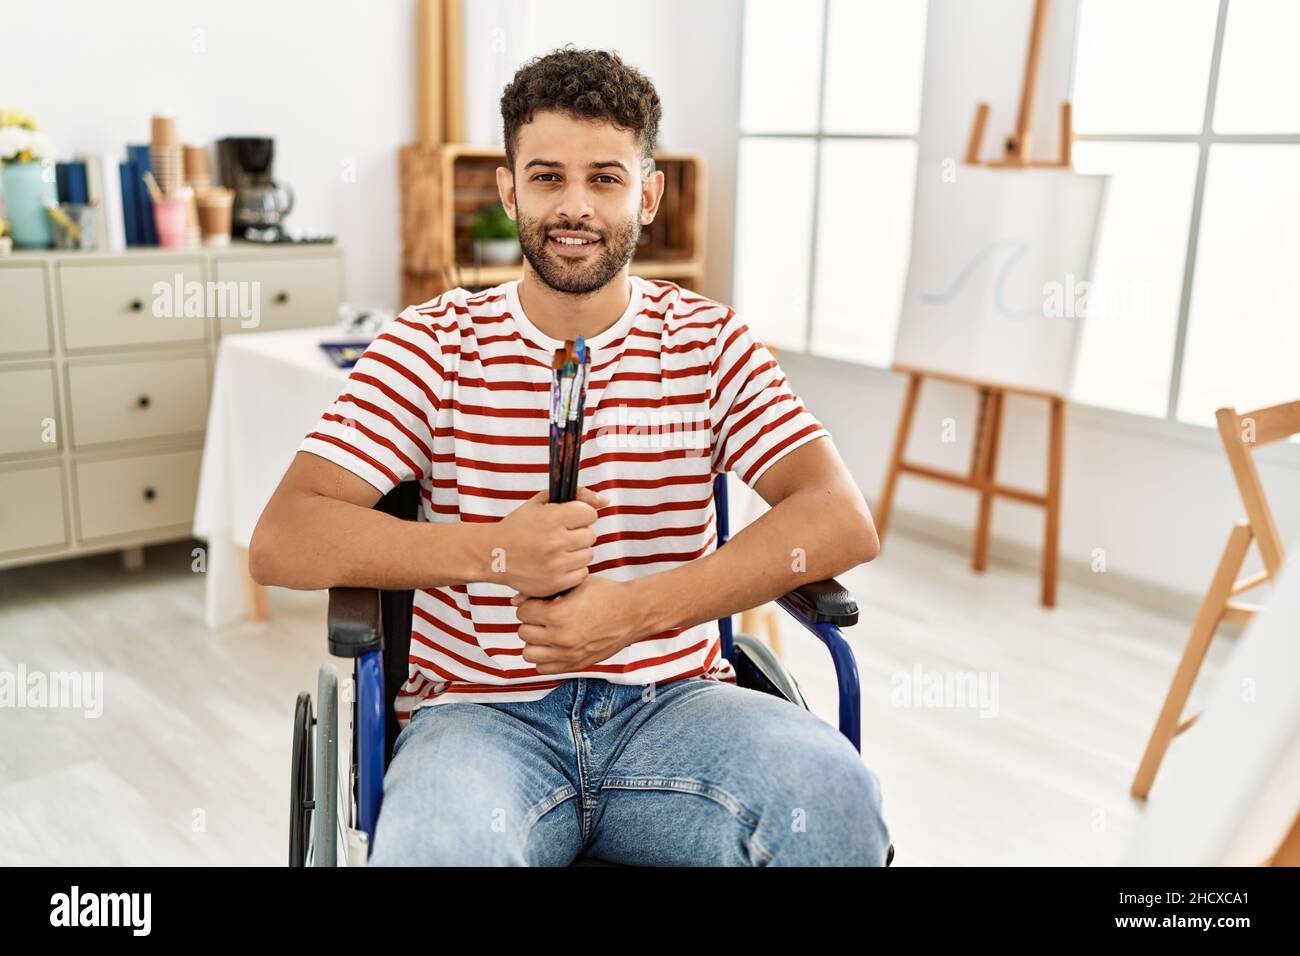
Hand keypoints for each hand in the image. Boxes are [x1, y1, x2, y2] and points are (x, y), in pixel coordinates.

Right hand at [489, 487, 607, 596]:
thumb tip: (605, 501)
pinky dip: (573, 569)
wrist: (493, 554)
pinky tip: (558, 564)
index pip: (590, 514)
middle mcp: (555, 542)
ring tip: (558, 550)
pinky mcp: (554, 583)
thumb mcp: (542, 503)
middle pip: (591, 535)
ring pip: (589, 555)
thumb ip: (576, 496)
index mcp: (552, 518)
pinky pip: (582, 574)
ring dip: (577, 552)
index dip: (580, 515)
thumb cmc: (519, 526)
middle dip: (579, 533)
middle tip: (561, 536)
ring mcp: (556, 565)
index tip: (569, 519)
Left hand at [511, 576, 639, 674]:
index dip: (530, 605)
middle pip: (523, 632)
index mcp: (558, 614)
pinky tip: (554, 646)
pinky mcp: (576, 664)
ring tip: (546, 632)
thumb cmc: (605, 594)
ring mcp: (568, 654)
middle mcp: (560, 637)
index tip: (541, 603)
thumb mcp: (574, 584)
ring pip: (529, 653)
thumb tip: (515, 600)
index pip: (523, 612)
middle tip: (543, 616)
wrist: (633, 612)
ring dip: (534, 642)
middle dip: (531, 622)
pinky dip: (545, 658)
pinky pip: (544, 669)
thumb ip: (543, 592)